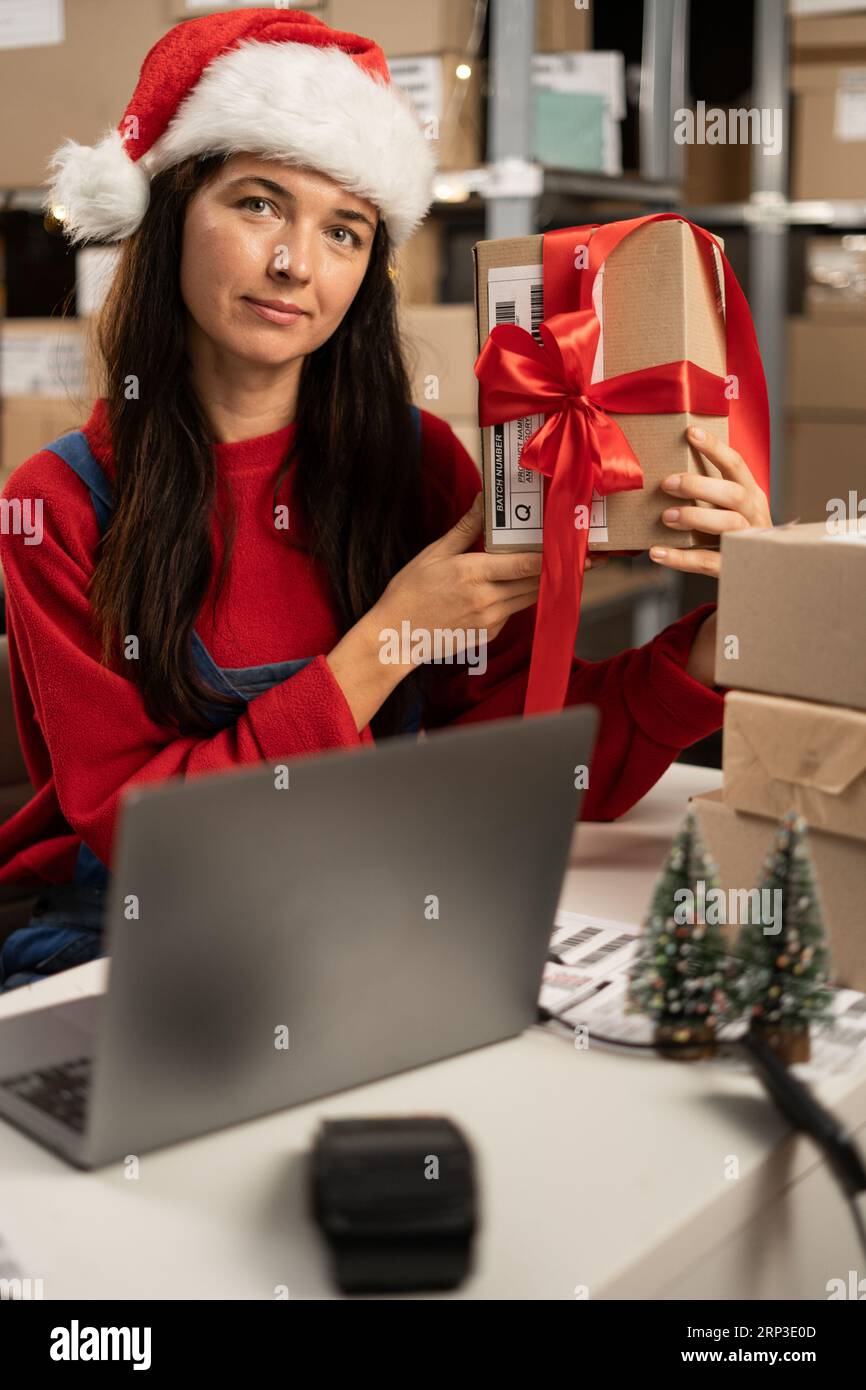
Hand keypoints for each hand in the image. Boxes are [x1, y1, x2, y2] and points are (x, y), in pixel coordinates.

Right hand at [377, 493, 542, 660]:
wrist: (397, 635)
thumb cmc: (410, 592)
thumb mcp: (434, 554)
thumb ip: (466, 529)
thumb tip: (482, 500)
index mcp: (475, 574)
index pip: (527, 563)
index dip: (547, 553)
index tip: (555, 541)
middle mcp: (487, 599)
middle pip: (534, 581)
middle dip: (545, 565)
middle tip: (549, 549)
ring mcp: (490, 621)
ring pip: (528, 598)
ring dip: (533, 582)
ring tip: (530, 566)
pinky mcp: (489, 634)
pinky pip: (512, 613)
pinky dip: (514, 599)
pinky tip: (501, 590)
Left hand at [648, 425, 771, 577]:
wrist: (759, 576)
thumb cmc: (733, 536)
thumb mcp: (730, 510)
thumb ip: (710, 493)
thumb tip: (666, 475)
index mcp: (752, 495)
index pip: (736, 465)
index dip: (715, 448)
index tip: (691, 432)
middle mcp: (754, 515)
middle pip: (734, 494)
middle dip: (699, 486)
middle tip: (667, 483)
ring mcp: (748, 542)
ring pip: (728, 525)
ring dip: (695, 517)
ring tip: (666, 516)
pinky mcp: (735, 568)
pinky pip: (708, 562)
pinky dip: (681, 558)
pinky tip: (657, 552)